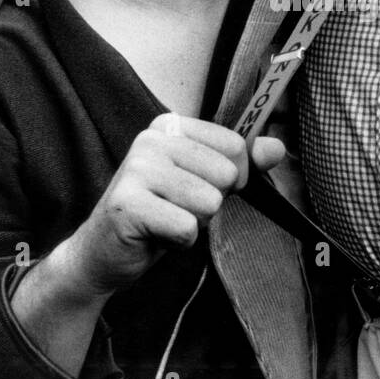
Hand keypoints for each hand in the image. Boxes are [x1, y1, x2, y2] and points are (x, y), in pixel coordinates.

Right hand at [63, 113, 284, 294]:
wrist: (104, 252)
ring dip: (194, 224)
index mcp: (170, 126)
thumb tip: (276, 148)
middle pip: (226, 174)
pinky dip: (178, 242)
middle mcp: (151, 140)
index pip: (235, 146)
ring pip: (209, 202)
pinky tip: (156, 235)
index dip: (231, 178)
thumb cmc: (158, 215)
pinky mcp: (128, 204)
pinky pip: (187, 228)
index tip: (199, 186)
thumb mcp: (203, 183)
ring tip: (166, 221)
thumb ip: (241, 164)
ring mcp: (136, 169)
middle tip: (177, 209)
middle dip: (211, 204)